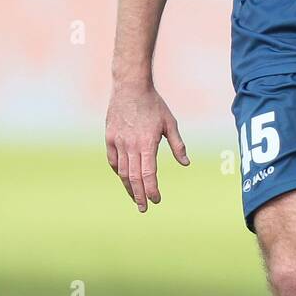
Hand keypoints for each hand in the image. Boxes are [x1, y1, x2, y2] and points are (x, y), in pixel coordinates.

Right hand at [105, 84, 188, 211]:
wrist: (130, 86)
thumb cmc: (154, 105)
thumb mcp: (170, 123)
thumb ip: (178, 145)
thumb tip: (186, 163)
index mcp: (147, 143)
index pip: (148, 174)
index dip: (151, 190)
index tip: (156, 200)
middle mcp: (130, 145)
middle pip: (133, 178)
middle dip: (139, 195)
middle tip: (144, 208)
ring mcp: (118, 142)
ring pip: (121, 172)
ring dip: (128, 187)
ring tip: (135, 198)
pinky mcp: (110, 138)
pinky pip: (113, 160)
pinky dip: (118, 172)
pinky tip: (124, 178)